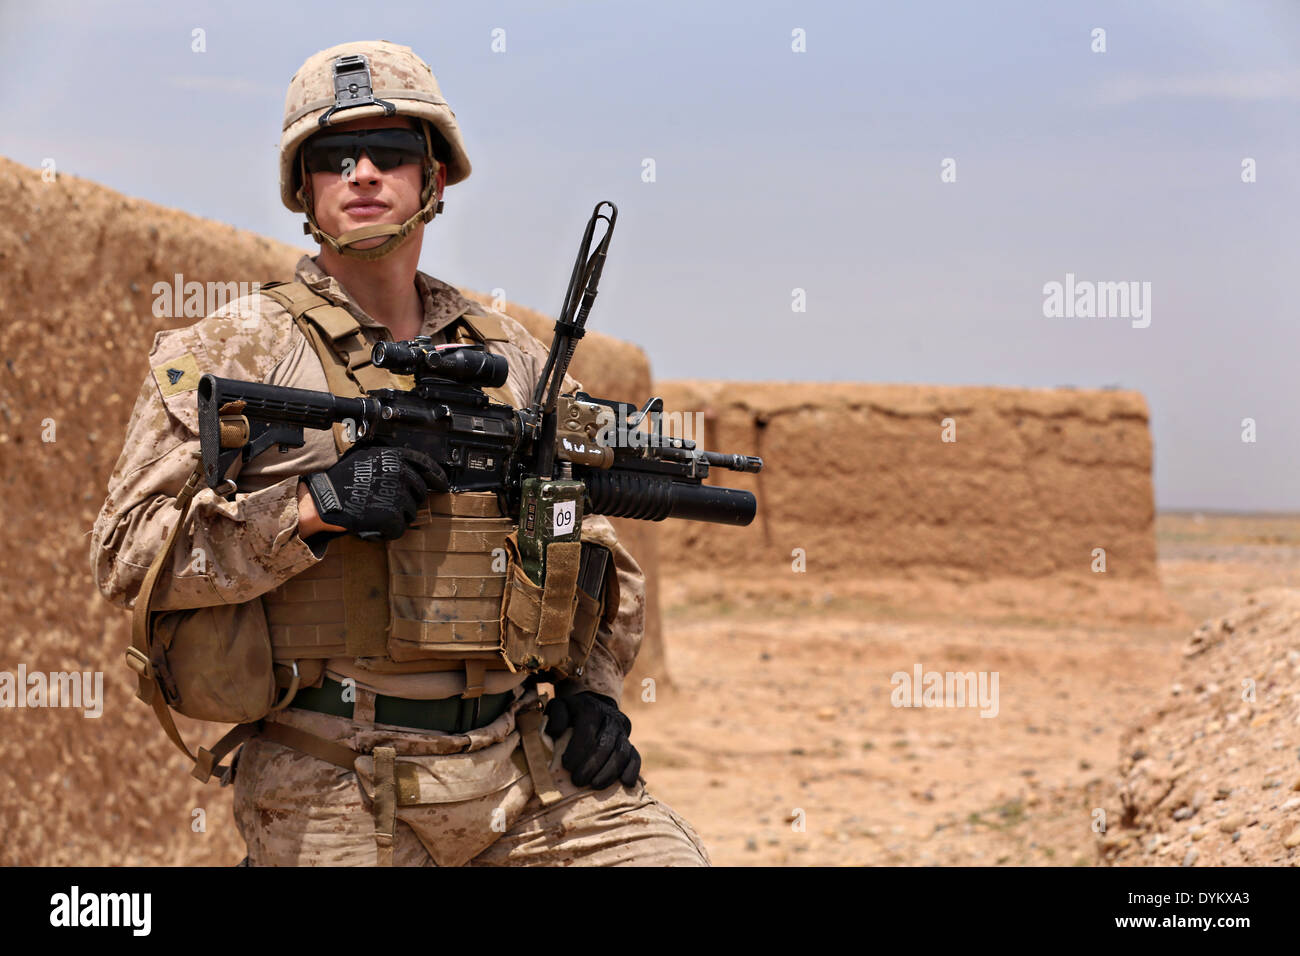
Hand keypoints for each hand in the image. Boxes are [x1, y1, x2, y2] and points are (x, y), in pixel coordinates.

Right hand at [303, 445, 448, 540]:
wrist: (324, 500)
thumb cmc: (342, 480)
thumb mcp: (366, 457)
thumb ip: (389, 459)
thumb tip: (411, 465)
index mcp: (394, 457)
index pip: (427, 465)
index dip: (438, 476)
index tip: (443, 484)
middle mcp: (399, 473)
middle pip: (420, 492)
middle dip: (408, 500)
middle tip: (387, 503)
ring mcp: (396, 495)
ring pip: (411, 512)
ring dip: (397, 516)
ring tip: (376, 512)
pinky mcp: (391, 516)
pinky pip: (400, 528)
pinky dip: (388, 531)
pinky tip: (375, 526)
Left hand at [545, 691, 640, 789]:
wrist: (594, 705)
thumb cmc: (571, 713)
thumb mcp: (559, 708)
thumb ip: (555, 717)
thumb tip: (556, 732)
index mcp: (591, 709)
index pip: (587, 731)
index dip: (577, 751)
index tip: (566, 766)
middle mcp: (610, 718)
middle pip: (605, 745)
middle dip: (591, 766)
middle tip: (577, 781)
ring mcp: (622, 731)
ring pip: (621, 753)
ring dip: (609, 772)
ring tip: (595, 786)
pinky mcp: (630, 742)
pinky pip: (635, 757)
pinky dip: (632, 771)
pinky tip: (625, 784)